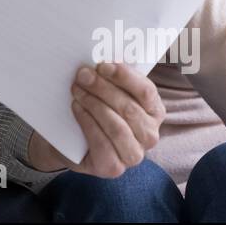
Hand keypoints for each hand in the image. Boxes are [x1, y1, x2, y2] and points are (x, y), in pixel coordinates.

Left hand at [28, 63, 165, 177]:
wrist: (71, 139)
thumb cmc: (95, 108)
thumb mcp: (107, 89)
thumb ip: (111, 75)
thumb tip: (101, 56)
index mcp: (155, 111)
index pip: (146, 91)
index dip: (124, 76)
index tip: (102, 65)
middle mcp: (150, 135)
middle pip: (129, 108)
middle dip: (103, 88)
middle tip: (82, 75)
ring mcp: (134, 154)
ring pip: (117, 127)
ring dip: (94, 104)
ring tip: (77, 90)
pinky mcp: (114, 168)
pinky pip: (102, 144)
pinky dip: (88, 123)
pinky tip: (76, 108)